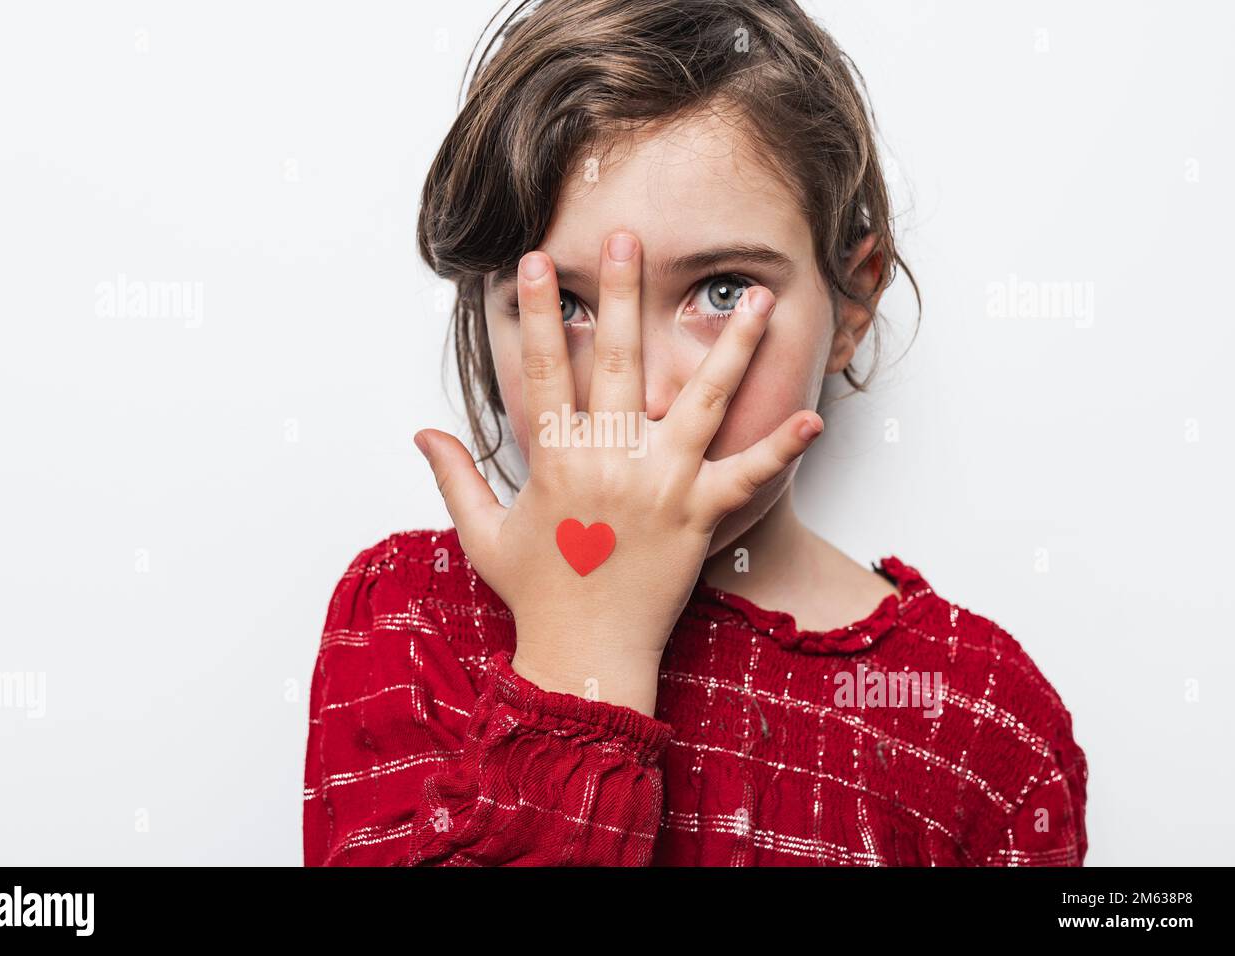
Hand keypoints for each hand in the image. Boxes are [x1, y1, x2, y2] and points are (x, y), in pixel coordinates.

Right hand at [414, 231, 822, 713]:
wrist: (586, 654)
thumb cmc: (537, 594)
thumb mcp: (483, 534)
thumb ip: (455, 477)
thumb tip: (421, 432)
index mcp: (556, 461)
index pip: (543, 371)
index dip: (537, 313)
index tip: (533, 261)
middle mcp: (609, 461)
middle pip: (617, 362)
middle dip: (621, 294)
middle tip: (629, 238)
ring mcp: (660, 485)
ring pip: (700, 400)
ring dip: (729, 346)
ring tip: (754, 299)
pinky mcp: (700, 515)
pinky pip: (746, 476)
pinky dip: (780, 449)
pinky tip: (813, 417)